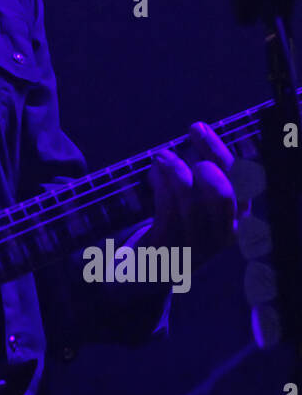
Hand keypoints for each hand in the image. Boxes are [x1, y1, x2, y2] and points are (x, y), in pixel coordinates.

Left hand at [144, 121, 244, 265]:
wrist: (153, 267)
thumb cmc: (180, 222)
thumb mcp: (198, 197)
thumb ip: (203, 170)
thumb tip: (199, 130)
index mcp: (238, 217)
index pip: (241, 181)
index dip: (217, 150)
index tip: (196, 127)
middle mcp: (224, 235)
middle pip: (223, 195)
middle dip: (202, 165)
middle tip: (183, 150)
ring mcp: (199, 246)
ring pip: (191, 203)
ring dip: (173, 171)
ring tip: (160, 156)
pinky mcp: (172, 251)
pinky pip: (168, 213)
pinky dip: (161, 186)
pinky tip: (154, 173)